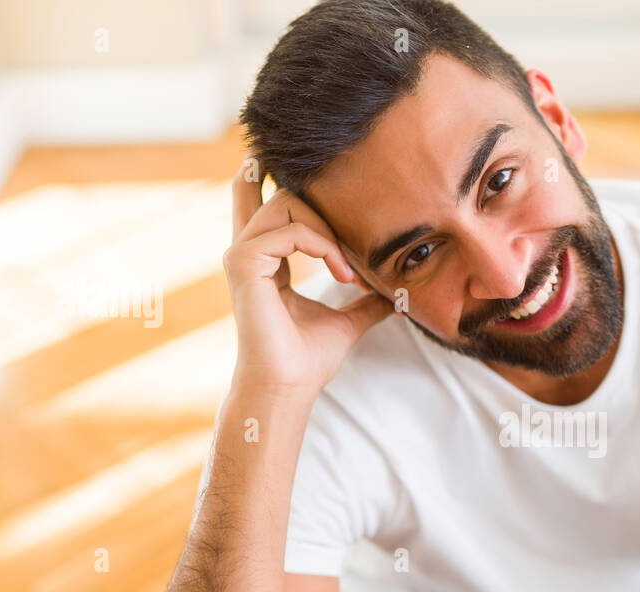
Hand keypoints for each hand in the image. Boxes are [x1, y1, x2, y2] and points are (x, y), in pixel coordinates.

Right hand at [222, 156, 391, 396]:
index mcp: (265, 258)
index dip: (268, 172)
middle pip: (282, 192)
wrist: (289, 387)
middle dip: (325, 210)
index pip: (258, 200)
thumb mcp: (348, 318)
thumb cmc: (309, 358)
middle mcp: (248, 250)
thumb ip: (365, 298)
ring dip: (328, 234)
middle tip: (352, 257)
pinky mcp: (243, 264)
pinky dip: (321, 247)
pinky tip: (340, 274)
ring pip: (287, 205)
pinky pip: (287, 230)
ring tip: (347, 272)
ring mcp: (242, 255)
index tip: (293, 157)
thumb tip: (397, 292)